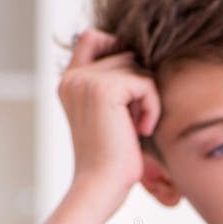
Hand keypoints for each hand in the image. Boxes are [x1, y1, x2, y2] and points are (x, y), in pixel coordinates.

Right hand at [58, 28, 160, 215]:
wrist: (100, 185)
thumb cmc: (111, 160)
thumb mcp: (111, 116)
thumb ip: (116, 87)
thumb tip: (143, 59)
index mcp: (70, 82)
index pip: (93, 38)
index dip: (117, 49)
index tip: (131, 88)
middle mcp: (74, 77)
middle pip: (125, 54)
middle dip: (138, 83)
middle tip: (134, 118)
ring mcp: (87, 81)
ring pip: (137, 66)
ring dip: (146, 95)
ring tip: (137, 124)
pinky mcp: (104, 89)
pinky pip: (145, 82)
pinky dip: (152, 105)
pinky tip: (142, 129)